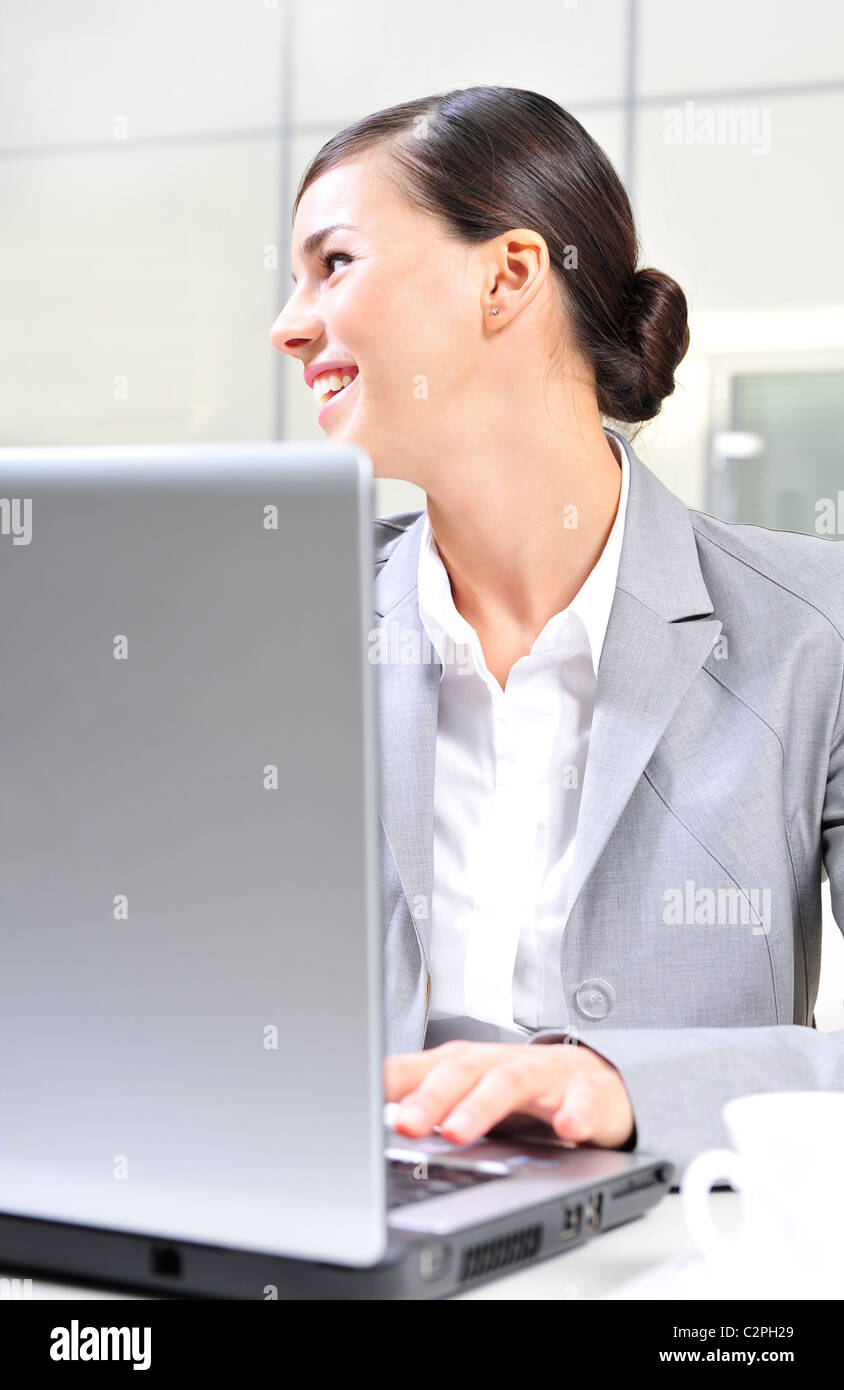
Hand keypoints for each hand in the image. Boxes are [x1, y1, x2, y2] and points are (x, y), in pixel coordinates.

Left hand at [384, 1040, 634, 1148]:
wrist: (597, 1081)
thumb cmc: (521, 1088)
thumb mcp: (468, 1092)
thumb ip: (422, 1099)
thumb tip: (370, 1117)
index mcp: (466, 1065)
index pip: (420, 1067)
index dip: (390, 1082)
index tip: (359, 1098)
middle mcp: (499, 1063)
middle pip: (460, 1071)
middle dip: (431, 1098)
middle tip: (406, 1126)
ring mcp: (544, 1075)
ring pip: (510, 1083)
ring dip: (483, 1106)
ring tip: (459, 1133)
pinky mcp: (587, 1093)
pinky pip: (582, 1102)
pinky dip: (575, 1114)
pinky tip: (567, 1130)